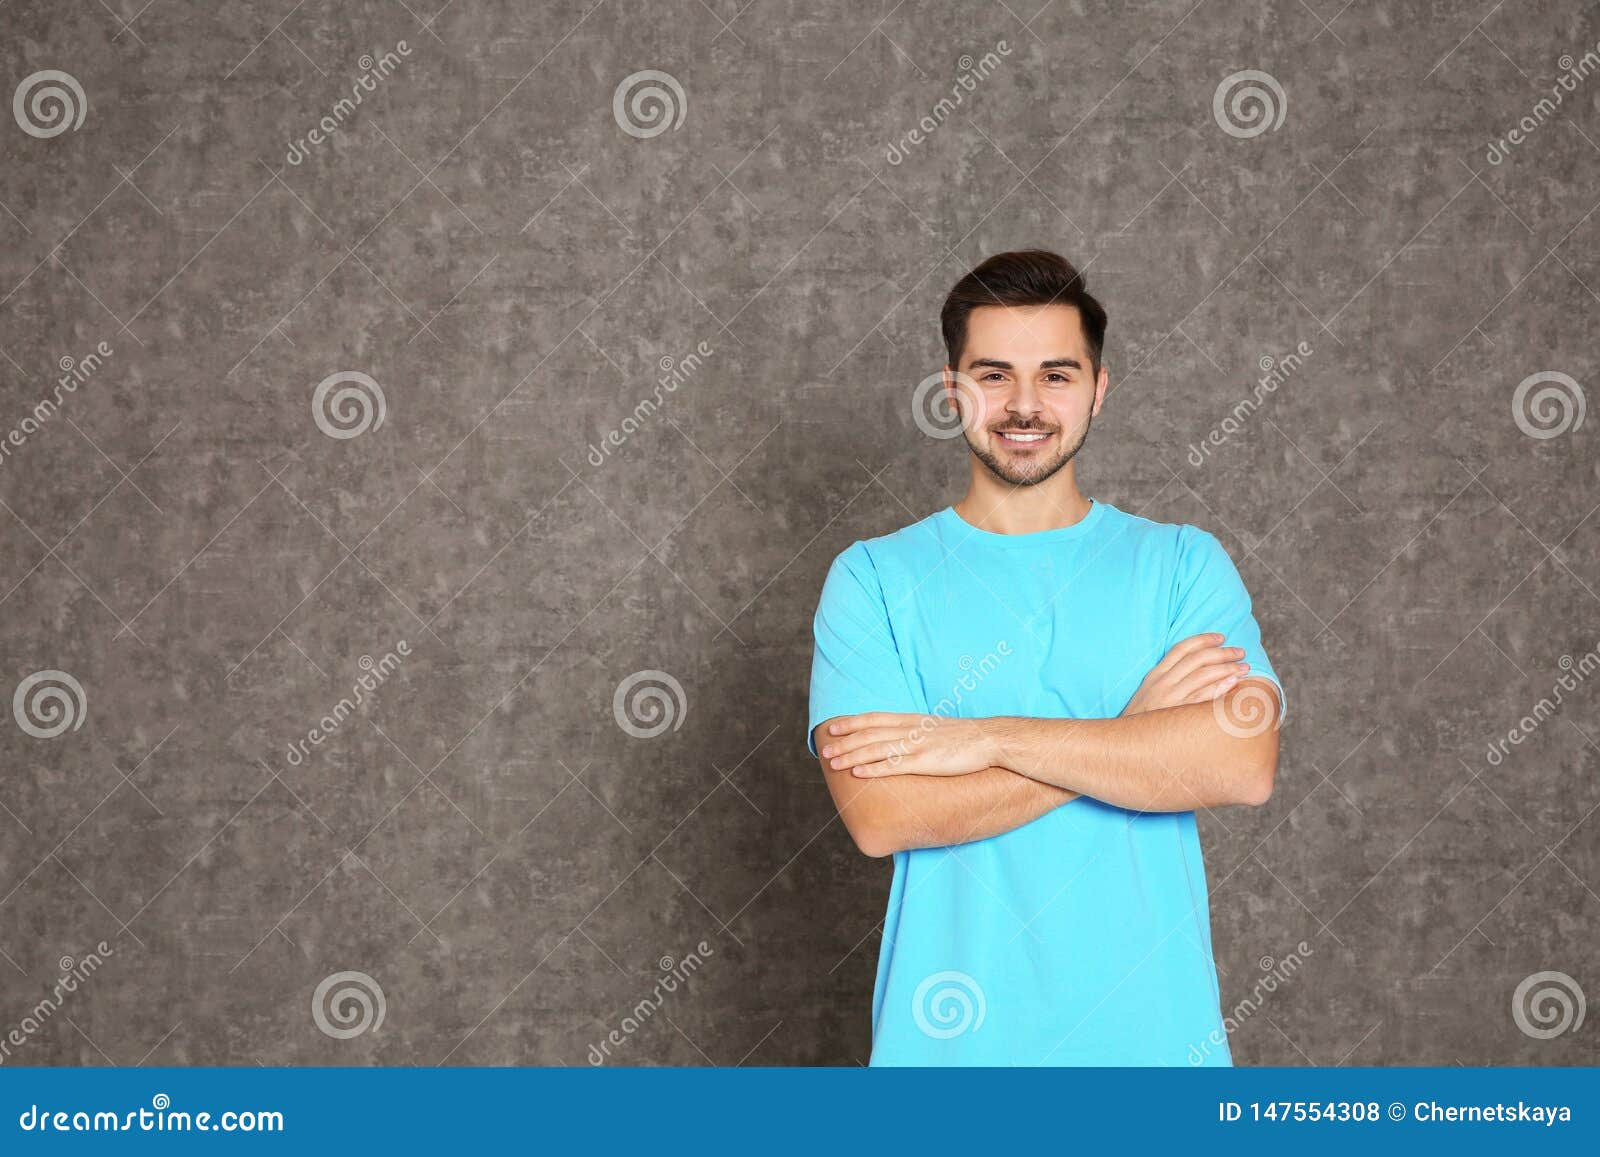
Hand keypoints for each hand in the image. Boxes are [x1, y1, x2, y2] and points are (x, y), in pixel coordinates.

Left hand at [818, 712, 1001, 778]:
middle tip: (824, 750)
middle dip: (844, 742)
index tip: (833, 728)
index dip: (852, 723)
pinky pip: (894, 766)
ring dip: (851, 756)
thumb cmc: (964, 738)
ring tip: (832, 763)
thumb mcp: (935, 728)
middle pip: (869, 734)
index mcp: (912, 720)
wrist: (989, 740)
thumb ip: (916, 731)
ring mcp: (917, 745)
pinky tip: (858, 774)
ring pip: (876, 749)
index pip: (875, 718)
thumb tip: (900, 738)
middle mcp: (910, 729)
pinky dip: (873, 769)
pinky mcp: (926, 762)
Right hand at [1123, 632, 1248, 715]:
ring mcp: (1171, 698)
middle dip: (1222, 653)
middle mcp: (1163, 683)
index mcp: (1156, 675)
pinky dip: (1220, 688)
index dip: (1203, 639)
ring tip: (1244, 668)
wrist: (1128, 742)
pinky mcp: (1178, 713)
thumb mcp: (1149, 692)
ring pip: (1204, 675)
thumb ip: (1167, 679)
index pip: (1182, 649)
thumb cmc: (1143, 719)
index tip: (1221, 637)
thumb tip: (1195, 670)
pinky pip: (1203, 697)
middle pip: (1197, 659)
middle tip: (1240, 652)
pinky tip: (1234, 683)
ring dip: (1227, 668)